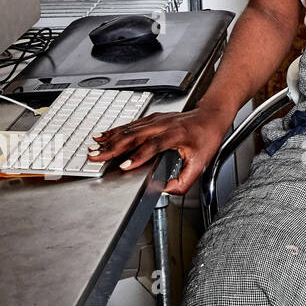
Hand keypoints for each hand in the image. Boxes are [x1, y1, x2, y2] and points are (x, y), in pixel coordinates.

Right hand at [89, 102, 232, 194]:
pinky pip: (131, 125)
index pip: (154, 146)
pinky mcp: (152, 118)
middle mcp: (165, 125)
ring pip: (130, 129)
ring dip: (110, 139)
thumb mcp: (201, 163)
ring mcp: (157, 120)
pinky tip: (103, 136)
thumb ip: (184, 181)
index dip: (138, 156)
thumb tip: (166, 191)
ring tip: (94, 147)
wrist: (211, 115)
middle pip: (136, 136)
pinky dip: (115, 131)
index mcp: (178, 135)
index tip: (124, 166)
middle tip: (96, 157)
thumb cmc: (206, 137)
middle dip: (114, 147)